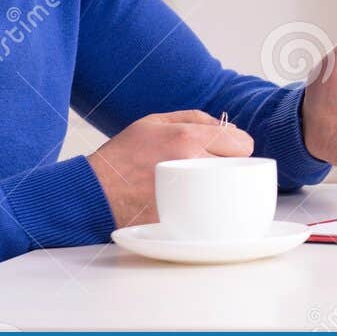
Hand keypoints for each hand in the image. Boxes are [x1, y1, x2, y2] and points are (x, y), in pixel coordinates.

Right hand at [86, 110, 253, 227]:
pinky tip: (193, 203)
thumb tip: (228, 126)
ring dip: (222, 188)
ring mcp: (188, 195)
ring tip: (204, 186)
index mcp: (186, 138)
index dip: (238, 145)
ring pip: (229, 191)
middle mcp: (191, 165)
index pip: (241, 143)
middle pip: (239, 168)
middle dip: (231, 166)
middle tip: (214, 168)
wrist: (95, 193)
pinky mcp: (183, 218)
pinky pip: (210, 212)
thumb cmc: (122, 157)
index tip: (231, 149)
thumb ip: (195, 117)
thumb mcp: (153, 122)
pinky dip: (208, 207)